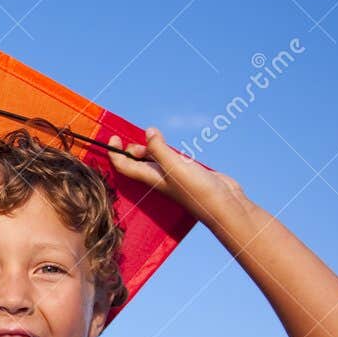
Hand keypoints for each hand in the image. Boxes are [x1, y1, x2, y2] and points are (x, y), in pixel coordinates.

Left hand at [107, 127, 245, 221]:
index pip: (124, 166)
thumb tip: (148, 132)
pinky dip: (167, 151)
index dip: (114, 153)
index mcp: (150, 178)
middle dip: (133, 149)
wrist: (223, 204)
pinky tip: (172, 146)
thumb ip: (159, 149)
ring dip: (150, 148)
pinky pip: (170, 160)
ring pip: (154, 160)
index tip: (114, 138)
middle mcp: (159, 177)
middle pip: (137, 162)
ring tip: (154, 137)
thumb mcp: (174, 166)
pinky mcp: (187, 173)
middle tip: (141, 137)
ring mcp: (173, 175)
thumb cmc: (196, 190)